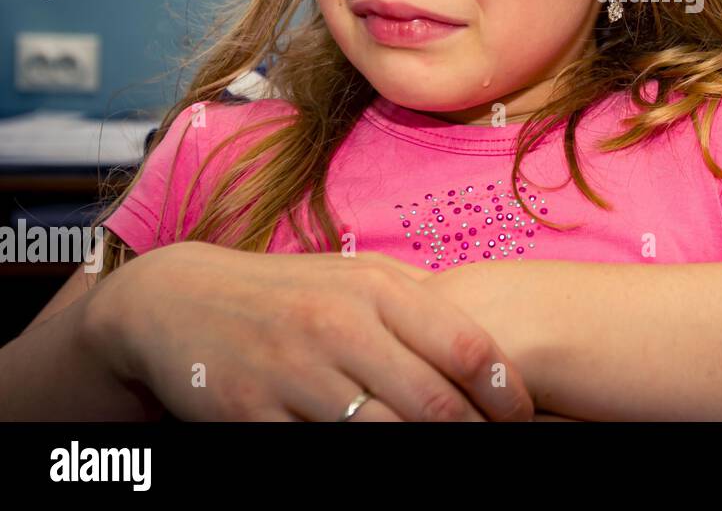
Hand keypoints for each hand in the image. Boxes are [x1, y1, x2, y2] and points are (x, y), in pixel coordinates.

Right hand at [82, 241, 535, 420]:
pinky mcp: (252, 417)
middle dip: (473, 435)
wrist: (180, 301)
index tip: (524, 417)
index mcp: (376, 289)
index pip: (467, 347)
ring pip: (384, 437)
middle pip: (434, 404)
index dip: (507, 392)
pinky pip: (322, 453)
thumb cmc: (292, 292)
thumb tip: (497, 346)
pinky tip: (373, 459)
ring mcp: (294, 374)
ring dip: (422, 454)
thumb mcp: (359, 278)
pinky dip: (355, 461)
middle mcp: (339, 327)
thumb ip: (424, 305)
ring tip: (449, 457)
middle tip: (494, 446)